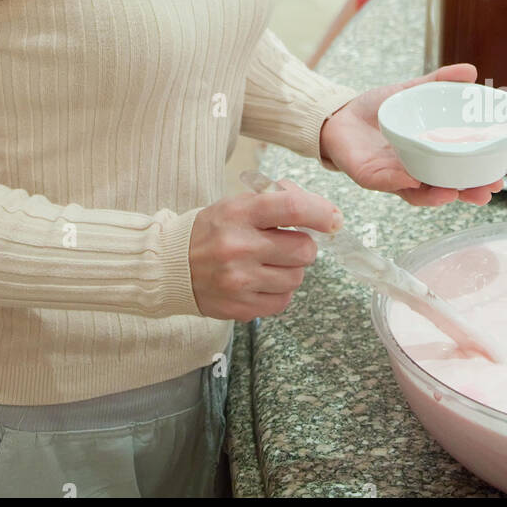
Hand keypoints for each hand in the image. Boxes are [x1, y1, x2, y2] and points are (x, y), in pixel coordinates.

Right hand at [189, 182, 340, 319]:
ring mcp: (239, 280)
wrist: (172, 266)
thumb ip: (277, 199)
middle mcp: (238, 247)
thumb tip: (321, 211)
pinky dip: (279, 291)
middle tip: (286, 243)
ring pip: (297, 277)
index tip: (333, 219)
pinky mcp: (241, 307)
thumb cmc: (213, 230)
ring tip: (268, 263)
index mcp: (239, 213)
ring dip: (291, 270)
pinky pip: (283, 301)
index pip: (292, 208)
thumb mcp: (237, 203)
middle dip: (304, 246)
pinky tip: (261, 281)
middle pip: (304, 249)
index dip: (321, 212)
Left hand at [320, 63, 504, 206]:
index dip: (477, 180)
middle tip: (486, 191)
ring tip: (454, 192)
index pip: (457, 174)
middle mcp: (413, 172)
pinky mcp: (368, 176)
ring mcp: (391, 177)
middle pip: (444, 190)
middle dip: (465, 193)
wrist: (337, 114)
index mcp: (427, 157)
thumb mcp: (410, 91)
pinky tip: (414, 180)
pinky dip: (400, 182)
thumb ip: (438, 82)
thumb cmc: (376, 109)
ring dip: (436, 195)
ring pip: (417, 194)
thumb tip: (472, 70)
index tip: (499, 180)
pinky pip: (385, 183)